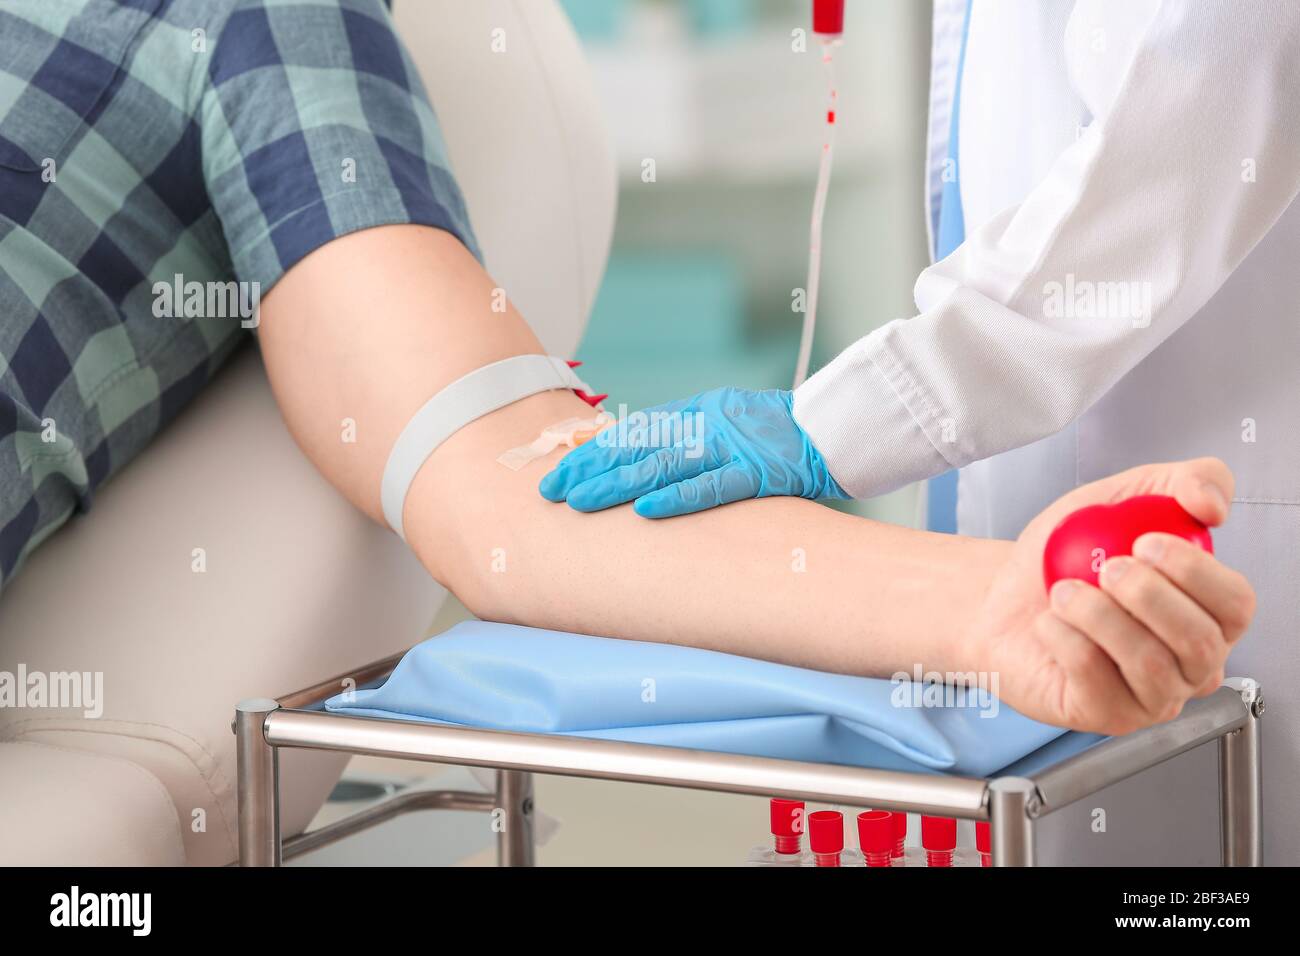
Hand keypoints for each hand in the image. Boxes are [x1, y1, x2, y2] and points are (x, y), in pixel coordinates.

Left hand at [538, 387, 847, 516]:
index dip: (593, 452)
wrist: (838, 429)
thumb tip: (643, 474)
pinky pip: (712, 486)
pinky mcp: (757, 471)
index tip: (558, 472)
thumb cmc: (781, 437)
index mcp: (697, 411)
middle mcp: (706, 423)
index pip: (633, 432)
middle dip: (590, 468)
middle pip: (637, 447)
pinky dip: (677, 498)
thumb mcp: (728, 427)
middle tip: (550, 490)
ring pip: (663, 465)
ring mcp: (731, 445)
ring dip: (617, 484)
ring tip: (579, 501)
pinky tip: (644, 510)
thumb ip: (690, 443)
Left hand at [961, 457, 1254, 735]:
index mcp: (1206, 614)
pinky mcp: (1105, 715)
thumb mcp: (1118, 500)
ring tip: (1065, 591)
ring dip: (1101, 617)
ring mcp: (1151, 696)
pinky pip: (1097, 681)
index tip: (1147, 542)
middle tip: (1106, 568)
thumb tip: (1212, 502)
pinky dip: (1067, 641)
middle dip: (1150, 597)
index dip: (1198, 573)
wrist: (999, 596)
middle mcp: (1190, 663)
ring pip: (1151, 666)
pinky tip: (1050, 623)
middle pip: (1200, 641)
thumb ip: (1178, 483)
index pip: (1235, 603)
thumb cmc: (1064, 558)